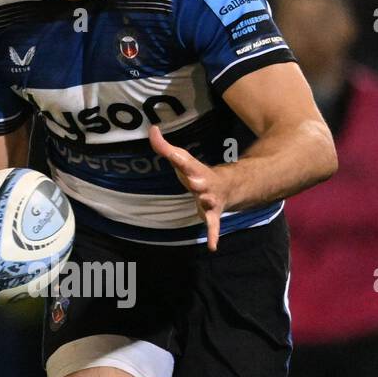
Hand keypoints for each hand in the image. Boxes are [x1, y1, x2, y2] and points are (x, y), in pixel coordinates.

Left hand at [148, 126, 229, 250]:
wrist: (225, 187)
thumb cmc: (197, 173)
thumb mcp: (181, 160)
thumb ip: (164, 147)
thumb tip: (151, 129)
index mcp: (195, 170)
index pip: (184, 162)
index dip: (178, 157)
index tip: (173, 153)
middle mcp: (205, 184)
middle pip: (201, 182)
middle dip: (198, 181)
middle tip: (194, 181)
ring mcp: (211, 200)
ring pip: (210, 202)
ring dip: (208, 204)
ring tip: (208, 205)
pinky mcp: (213, 215)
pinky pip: (214, 226)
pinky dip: (214, 235)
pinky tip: (213, 247)